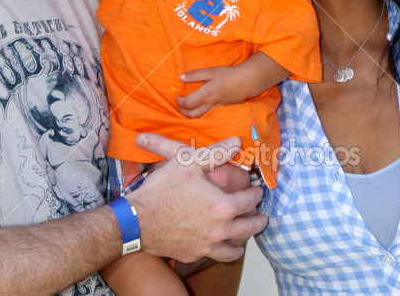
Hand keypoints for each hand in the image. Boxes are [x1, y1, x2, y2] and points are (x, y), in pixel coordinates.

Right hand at [129, 134, 266, 262]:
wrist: (136, 220)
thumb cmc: (162, 189)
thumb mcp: (189, 162)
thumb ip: (217, 152)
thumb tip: (236, 142)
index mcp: (223, 206)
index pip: (249, 201)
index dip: (256, 194)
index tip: (257, 191)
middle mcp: (219, 230)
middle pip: (248, 227)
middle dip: (258, 220)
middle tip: (262, 217)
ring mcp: (206, 246)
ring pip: (233, 249)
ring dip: (242, 242)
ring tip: (244, 239)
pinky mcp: (193, 255)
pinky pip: (213, 255)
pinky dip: (220, 251)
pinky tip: (217, 246)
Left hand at [177, 65, 252, 117]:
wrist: (246, 81)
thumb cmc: (228, 75)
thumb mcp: (211, 71)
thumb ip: (195, 75)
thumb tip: (181, 78)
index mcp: (206, 94)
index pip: (188, 104)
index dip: (180, 102)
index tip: (178, 96)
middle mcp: (210, 104)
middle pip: (192, 115)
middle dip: (183, 112)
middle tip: (180, 104)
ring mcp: (216, 108)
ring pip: (200, 117)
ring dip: (190, 115)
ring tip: (187, 108)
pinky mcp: (222, 109)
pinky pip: (207, 115)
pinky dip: (200, 114)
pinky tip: (198, 108)